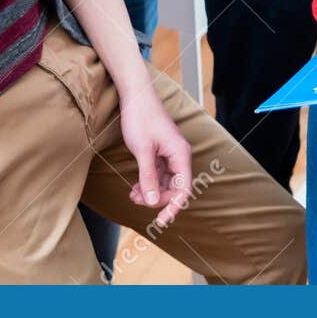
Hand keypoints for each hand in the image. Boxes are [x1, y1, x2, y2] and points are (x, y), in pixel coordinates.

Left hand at [117, 81, 192, 229]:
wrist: (135, 95)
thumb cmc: (140, 118)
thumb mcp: (142, 150)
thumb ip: (149, 177)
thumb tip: (153, 202)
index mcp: (180, 154)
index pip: (183, 189)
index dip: (173, 207)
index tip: (161, 222)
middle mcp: (179, 155)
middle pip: (175, 188)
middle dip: (157, 198)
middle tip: (136, 200)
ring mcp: (170, 154)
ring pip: (165, 183)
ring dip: (151, 192)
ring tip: (132, 195)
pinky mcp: (161, 152)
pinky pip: (158, 174)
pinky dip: (147, 182)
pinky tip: (135, 188)